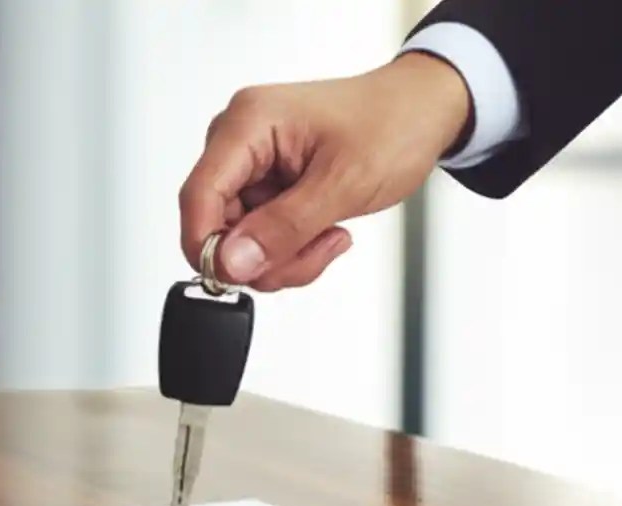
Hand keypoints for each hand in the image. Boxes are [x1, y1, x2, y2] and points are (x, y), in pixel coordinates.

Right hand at [179, 52, 470, 291]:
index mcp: (248, 124)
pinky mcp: (265, 184)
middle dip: (264, 256)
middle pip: (217, 226)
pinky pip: (261, 236)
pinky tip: (325, 229)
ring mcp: (251, 164)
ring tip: (329, 234)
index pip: (199, 196)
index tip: (238, 277)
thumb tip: (231, 262)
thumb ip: (284, 227)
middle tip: (314, 252)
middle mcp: (239, 140)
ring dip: (285, 256)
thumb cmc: (394, 125)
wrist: (423, 112)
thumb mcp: (344, 183)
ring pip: (240, 241)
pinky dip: (292, 248)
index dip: (208, 246)